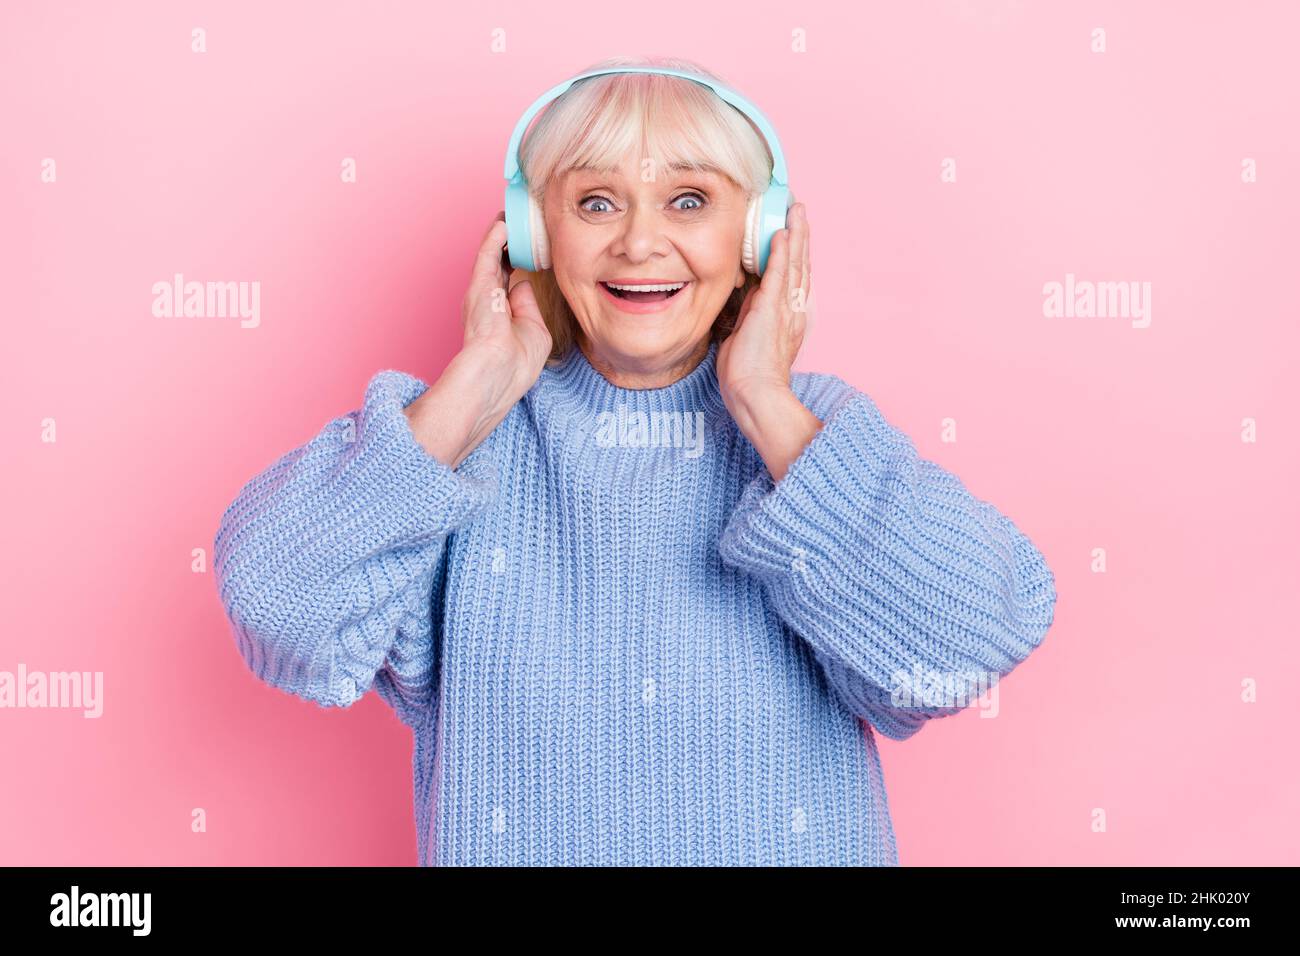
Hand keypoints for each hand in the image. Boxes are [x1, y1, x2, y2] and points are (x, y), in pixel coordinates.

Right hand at [404, 211, 552, 467]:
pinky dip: (495, 237)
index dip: (522, 254)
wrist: (497, 379)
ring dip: (502, 231)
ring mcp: (481, 292)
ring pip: (492, 253)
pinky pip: (486, 256)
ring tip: (514, 208)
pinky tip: (505, 222)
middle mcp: (488, 298)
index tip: (534, 237)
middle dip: (512, 236)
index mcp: (501, 309)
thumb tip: (523, 283)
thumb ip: (528, 304)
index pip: (510, 273)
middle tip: (525, 213)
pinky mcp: (479, 289)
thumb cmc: (515, 365)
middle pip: (500, 258)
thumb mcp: (533, 330)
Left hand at [716, 202, 811, 413]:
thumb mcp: (746, 336)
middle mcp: (792, 311)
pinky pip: (779, 275)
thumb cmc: (747, 376)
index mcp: (787, 318)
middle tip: (799, 210)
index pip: (792, 279)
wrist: (755, 396)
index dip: (794, 254)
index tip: (791, 233)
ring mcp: (785, 310)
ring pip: (794, 264)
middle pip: (800, 266)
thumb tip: (747, 296)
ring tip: (797, 211)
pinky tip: (783, 233)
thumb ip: (749, 314)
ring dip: (796, 235)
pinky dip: (781, 253)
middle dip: (800, 236)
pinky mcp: (772, 311)